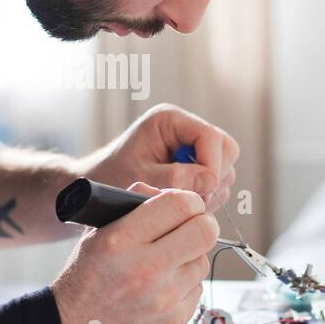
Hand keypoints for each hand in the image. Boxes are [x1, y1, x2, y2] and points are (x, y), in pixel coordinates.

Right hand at [50, 183, 218, 323]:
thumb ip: (133, 203)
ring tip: (165, 266)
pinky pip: (196, 291)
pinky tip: (161, 291)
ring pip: (202, 262)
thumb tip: (170, 193)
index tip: (187, 206)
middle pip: (205, 231)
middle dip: (201, 225)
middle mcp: (145, 269)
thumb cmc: (85, 279)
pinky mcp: (173, 323)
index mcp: (122, 239)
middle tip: (190, 230)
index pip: (180, 204)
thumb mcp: (97, 232)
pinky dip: (184, 287)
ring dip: (189, 259)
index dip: (190, 201)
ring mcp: (162, 299)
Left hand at [80, 104, 239, 212]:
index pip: (210, 137)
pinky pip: (217, 182)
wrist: (100, 186)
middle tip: (193, 200)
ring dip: (210, 190)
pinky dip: (206, 196)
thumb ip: (175, 179)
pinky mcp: (196, 165)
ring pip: (224, 168)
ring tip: (180, 202)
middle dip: (213, 178)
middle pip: (225, 150)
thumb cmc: (112, 177)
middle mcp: (186, 129)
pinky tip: (182, 203)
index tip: (203, 191)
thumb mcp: (140, 178)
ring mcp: (193, 148)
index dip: (212, 165)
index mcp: (170, 120)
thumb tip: (211, 182)